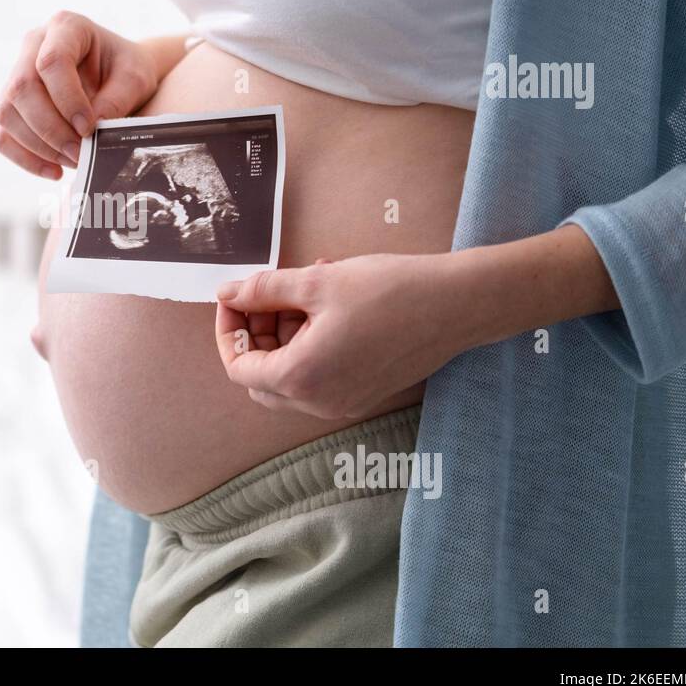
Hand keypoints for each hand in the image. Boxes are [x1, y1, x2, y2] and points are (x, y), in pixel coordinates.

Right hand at [0, 11, 158, 178]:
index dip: (67, 99)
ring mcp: (16, 74)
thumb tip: (88, 131)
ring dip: (39, 146)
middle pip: (22, 88)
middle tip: (81, 153)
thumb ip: (117, 101)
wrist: (118, 76)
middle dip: (51, 128)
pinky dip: (25, 158)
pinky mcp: (11, 105)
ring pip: (7, 113)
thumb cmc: (127, 71)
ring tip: (74, 161)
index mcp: (66, 27)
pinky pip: (3, 135)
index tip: (89, 128)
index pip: (52, 61)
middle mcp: (33, 45)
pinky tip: (54, 171)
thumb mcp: (135, 79)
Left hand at [214, 255, 467, 420]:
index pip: (239, 367)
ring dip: (286, 334)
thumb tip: (228, 293)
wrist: (457, 306)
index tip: (234, 297)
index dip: (229, 330)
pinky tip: (327, 302)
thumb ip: (264, 290)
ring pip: (291, 376)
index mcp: (301, 379)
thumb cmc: (389, 292)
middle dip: (257, 334)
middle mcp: (319, 403)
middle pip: (262, 377)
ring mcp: (343, 402)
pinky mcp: (364, 393)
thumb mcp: (316, 283)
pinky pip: (320, 376)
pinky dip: (311, 343)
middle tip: (266, 295)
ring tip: (303, 285)